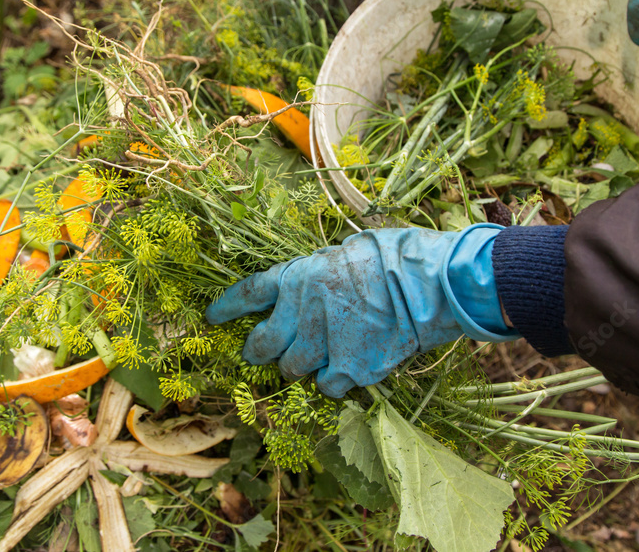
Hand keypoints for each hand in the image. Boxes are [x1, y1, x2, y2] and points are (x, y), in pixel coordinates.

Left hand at [204, 225, 516, 397]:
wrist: (427, 282)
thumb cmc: (394, 257)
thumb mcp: (346, 252)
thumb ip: (320, 273)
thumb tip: (313, 284)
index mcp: (299, 276)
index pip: (250, 292)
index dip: (227, 306)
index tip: (211, 317)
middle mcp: (302, 311)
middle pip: (262, 344)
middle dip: (259, 350)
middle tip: (264, 352)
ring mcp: (324, 343)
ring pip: (291, 369)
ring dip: (300, 366)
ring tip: (317, 359)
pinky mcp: (349, 368)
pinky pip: (326, 386)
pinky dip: (332, 383)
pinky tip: (347, 371)